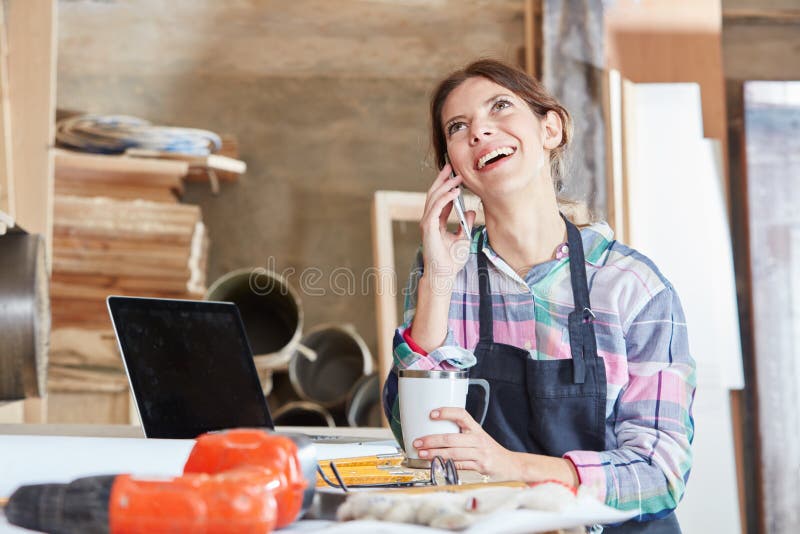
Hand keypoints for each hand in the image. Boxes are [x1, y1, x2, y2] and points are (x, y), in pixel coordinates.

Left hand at [412, 407, 521, 480]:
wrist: (511, 465)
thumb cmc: (490, 450)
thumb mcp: (478, 437)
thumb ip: (461, 434)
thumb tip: (435, 431)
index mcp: (476, 428)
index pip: (461, 414)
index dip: (446, 412)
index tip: (431, 413)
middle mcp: (478, 439)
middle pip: (451, 437)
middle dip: (431, 440)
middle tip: (418, 441)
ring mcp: (480, 453)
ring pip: (453, 453)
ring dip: (434, 453)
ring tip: (422, 453)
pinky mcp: (481, 466)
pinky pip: (459, 465)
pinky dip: (446, 464)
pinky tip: (435, 464)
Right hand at [419, 164, 476, 281]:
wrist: (444, 274)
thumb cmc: (451, 261)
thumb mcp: (464, 238)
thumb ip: (466, 224)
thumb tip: (471, 212)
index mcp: (436, 222)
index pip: (439, 199)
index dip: (446, 186)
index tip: (454, 174)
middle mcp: (429, 221)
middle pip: (434, 194)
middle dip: (442, 180)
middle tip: (451, 166)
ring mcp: (427, 223)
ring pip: (434, 198)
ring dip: (445, 186)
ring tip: (456, 177)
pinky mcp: (428, 228)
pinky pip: (435, 208)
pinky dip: (445, 198)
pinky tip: (455, 192)